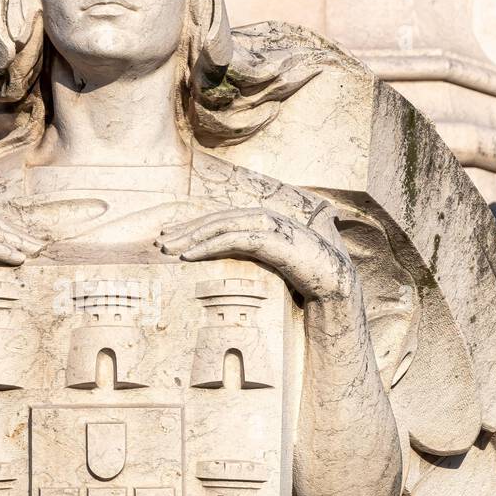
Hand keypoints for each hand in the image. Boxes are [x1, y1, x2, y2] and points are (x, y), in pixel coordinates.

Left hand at [157, 207, 355, 302]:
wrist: (335, 280)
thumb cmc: (307, 272)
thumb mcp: (275, 258)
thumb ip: (259, 250)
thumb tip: (242, 255)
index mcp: (262, 218)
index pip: (221, 218)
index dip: (194, 225)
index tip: (172, 236)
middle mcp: (263, 215)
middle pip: (214, 219)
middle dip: (185, 230)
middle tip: (160, 242)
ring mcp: (268, 224)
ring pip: (219, 227)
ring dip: (190, 238)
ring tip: (168, 250)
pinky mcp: (271, 239)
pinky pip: (231, 240)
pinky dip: (207, 246)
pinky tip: (188, 256)